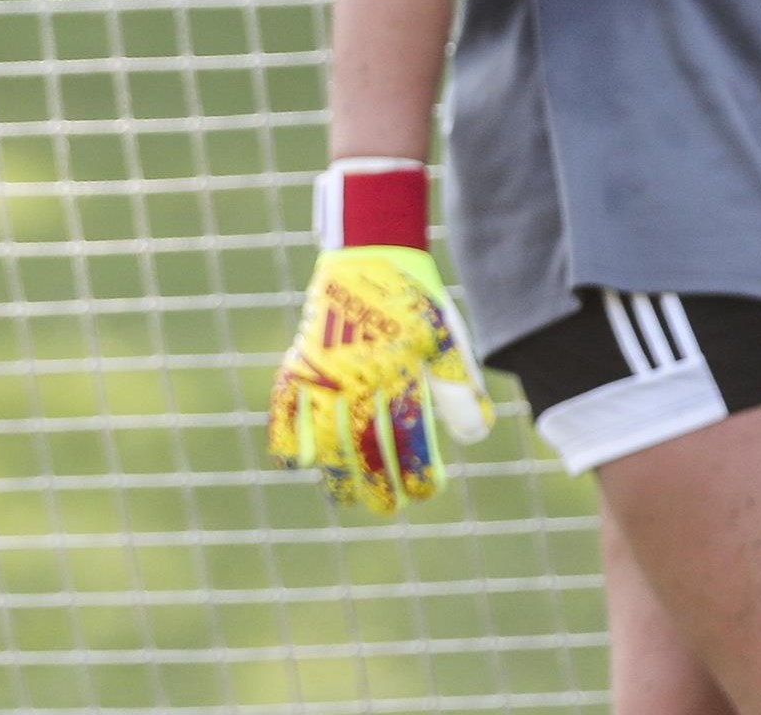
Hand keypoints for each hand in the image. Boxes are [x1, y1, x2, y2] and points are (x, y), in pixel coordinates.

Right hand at [268, 242, 491, 512]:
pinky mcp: (300, 358)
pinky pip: (284, 404)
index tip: (426, 492)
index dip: (417, 472)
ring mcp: (324, 369)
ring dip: (334, 473)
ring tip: (344, 500)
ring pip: (324, 436)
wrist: (369, 251)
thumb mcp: (446, 339)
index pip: (408, 438)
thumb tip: (475, 438)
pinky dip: (285, 435)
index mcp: (399, 370)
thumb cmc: (414, 298)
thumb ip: (460, 388)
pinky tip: (295, 464)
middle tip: (389, 508)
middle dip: (378, 485)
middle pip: (365, 446)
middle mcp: (359, 375)